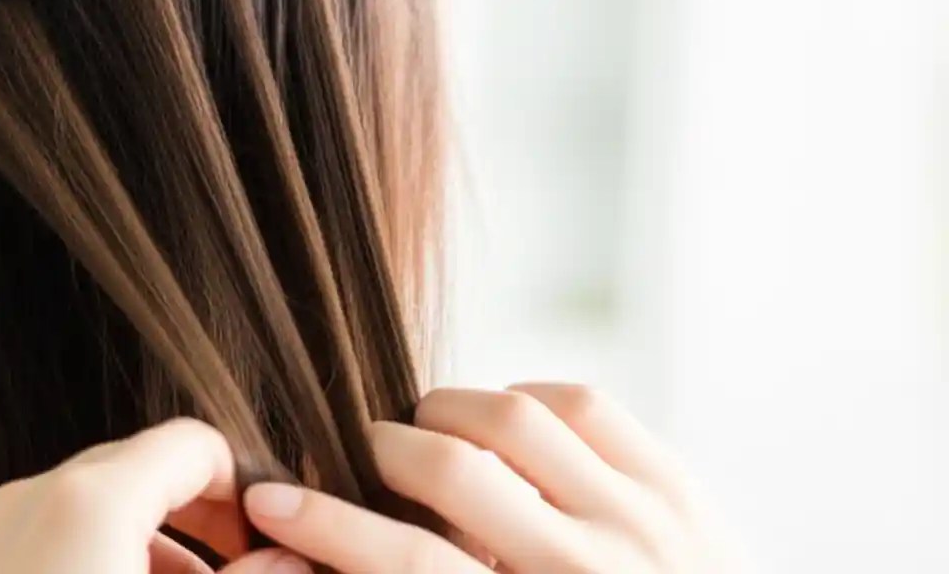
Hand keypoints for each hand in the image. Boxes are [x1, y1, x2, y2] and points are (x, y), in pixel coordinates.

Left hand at [0, 418, 299, 573]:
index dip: (243, 481)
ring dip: (155, 543)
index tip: (268, 529)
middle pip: (142, 469)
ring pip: (96, 507)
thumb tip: (289, 561)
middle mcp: (31, 502)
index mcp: (89, 502)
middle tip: (244, 562)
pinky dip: (101, 557)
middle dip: (203, 515)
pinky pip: (53, 539)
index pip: (191, 443)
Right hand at [230, 384, 748, 572]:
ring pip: (520, 417)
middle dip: (385, 450)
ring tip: (430, 426)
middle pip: (456, 473)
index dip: (326, 527)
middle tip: (366, 454)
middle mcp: (594, 572)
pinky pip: (585, 402)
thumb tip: (345, 557)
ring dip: (452, 409)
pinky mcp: (682, 485)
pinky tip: (507, 422)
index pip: (410, 566)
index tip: (271, 500)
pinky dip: (527, 397)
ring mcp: (647, 520)